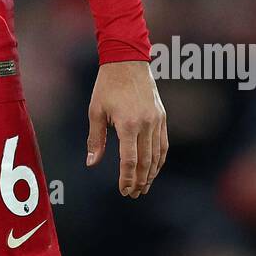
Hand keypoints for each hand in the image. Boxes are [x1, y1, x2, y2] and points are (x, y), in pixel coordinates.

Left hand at [86, 60, 167, 197]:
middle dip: (139, 181)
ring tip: (143, 187)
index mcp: (128, 124)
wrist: (127, 61)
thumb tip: (91, 163)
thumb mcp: (96, 111)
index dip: (127, 178)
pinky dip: (160, 159)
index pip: (130, 160)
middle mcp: (146, 124)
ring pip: (157, 155)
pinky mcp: (162, 117)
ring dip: (151, 174)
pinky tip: (154, 169)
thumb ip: (95, 139)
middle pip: (146, 162)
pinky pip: (163, 144)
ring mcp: (157, 121)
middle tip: (132, 194)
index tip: (123, 191)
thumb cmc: (107, 85)